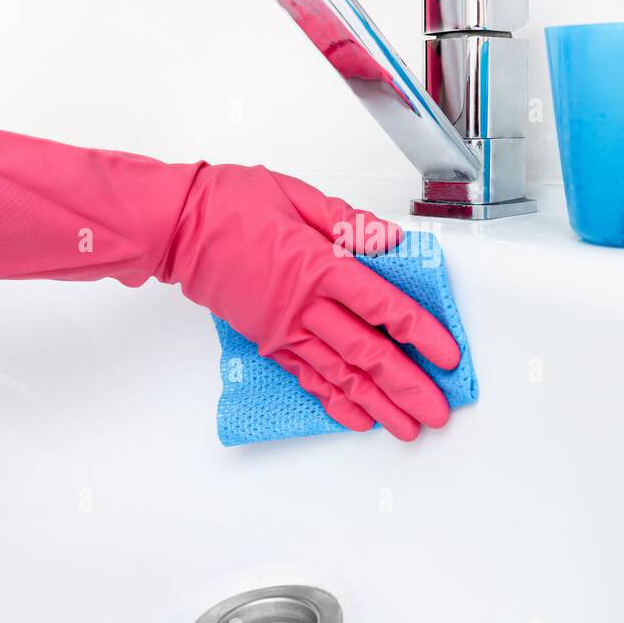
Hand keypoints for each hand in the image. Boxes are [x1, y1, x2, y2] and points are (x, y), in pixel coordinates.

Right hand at [166, 165, 459, 440]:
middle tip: (438, 412)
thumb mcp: (298, 195)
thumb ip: (350, 222)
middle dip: (408, 386)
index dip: (422, 335)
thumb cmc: (230, 204)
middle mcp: (305, 305)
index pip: (384, 308)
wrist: (175, 227)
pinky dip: (334, 400)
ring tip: (406, 428)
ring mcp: (284, 328)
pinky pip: (307, 377)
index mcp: (320, 265)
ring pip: (340, 374)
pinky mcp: (268, 341)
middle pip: (367, 354)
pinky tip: (356, 418)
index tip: (448, 356)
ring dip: (378, 405)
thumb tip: (393, 240)